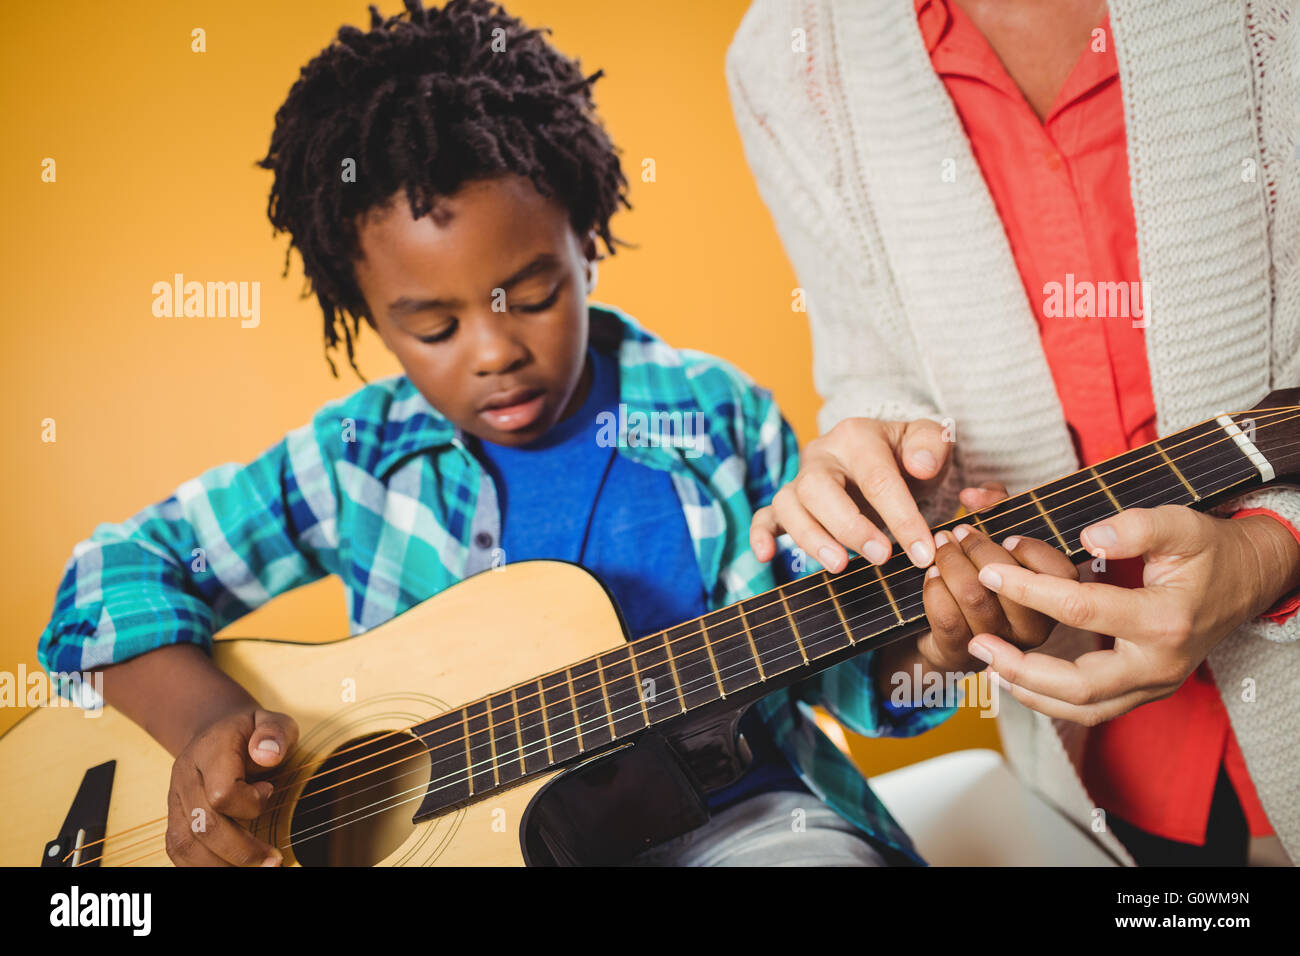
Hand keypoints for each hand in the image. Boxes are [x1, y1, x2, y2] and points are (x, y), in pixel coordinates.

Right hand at [165, 707, 297, 865]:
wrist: (213, 729)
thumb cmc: (250, 730)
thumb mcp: (272, 720)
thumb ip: (275, 733)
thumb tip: (268, 755)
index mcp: (210, 751)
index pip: (221, 792)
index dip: (250, 803)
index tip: (269, 791)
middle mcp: (185, 777)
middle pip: (203, 825)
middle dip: (241, 851)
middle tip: (273, 862)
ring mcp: (176, 799)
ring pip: (185, 844)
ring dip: (221, 866)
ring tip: (256, 869)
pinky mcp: (175, 817)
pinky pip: (178, 850)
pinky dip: (201, 867)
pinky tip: (230, 868)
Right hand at [751, 417, 953, 572]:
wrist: (887, 458)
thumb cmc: (909, 456)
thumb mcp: (931, 442)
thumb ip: (933, 446)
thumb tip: (920, 466)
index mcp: (856, 436)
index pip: (876, 478)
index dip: (901, 518)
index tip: (923, 552)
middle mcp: (821, 455)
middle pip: (819, 488)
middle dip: (849, 526)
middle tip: (882, 556)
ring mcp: (800, 480)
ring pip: (789, 505)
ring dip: (811, 538)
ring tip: (840, 565)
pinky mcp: (788, 503)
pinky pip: (764, 516)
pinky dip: (760, 534)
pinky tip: (766, 556)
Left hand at [875, 482, 1079, 691]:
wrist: (945, 633)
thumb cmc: (982, 575)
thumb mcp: (997, 536)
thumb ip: (995, 504)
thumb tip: (974, 495)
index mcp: (1053, 597)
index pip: (1061, 573)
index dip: (1031, 550)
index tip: (1005, 536)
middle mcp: (1033, 627)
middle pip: (1008, 581)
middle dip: (976, 549)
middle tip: (955, 532)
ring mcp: (997, 646)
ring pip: (974, 596)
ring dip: (950, 563)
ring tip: (940, 546)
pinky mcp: (961, 654)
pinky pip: (947, 618)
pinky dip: (934, 589)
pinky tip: (930, 575)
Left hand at [966, 506, 1299, 724]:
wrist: (1246, 579)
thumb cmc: (1208, 550)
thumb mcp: (1181, 525)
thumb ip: (1136, 528)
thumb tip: (1089, 535)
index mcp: (1163, 620)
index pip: (1081, 610)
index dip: (1030, 590)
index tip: (992, 572)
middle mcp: (1159, 664)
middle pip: (1080, 686)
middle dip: (1022, 668)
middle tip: (978, 642)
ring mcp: (1153, 684)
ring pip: (1084, 709)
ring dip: (1031, 692)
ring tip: (988, 664)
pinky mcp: (1144, 690)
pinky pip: (1092, 709)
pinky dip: (1051, 700)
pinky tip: (1017, 678)